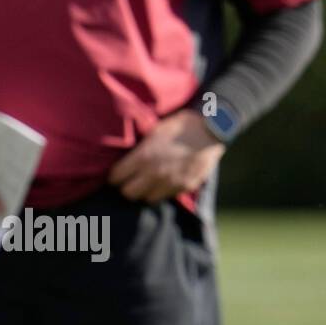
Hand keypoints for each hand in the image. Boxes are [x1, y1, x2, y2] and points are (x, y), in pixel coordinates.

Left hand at [107, 109, 225, 203]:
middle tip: (130, 180)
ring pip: (147, 199)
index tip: (116, 174)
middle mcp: (154, 173)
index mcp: (143, 157)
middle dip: (126, 187)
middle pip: (128, 193)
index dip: (114, 177)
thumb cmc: (180, 125)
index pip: (116, 177)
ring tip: (147, 183)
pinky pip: (166, 197)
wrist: (211, 130)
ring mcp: (171, 182)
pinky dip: (162, 192)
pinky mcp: (185, 187)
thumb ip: (140, 147)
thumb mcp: (154, 131)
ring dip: (145, 192)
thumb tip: (125, 156)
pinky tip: (164, 182)